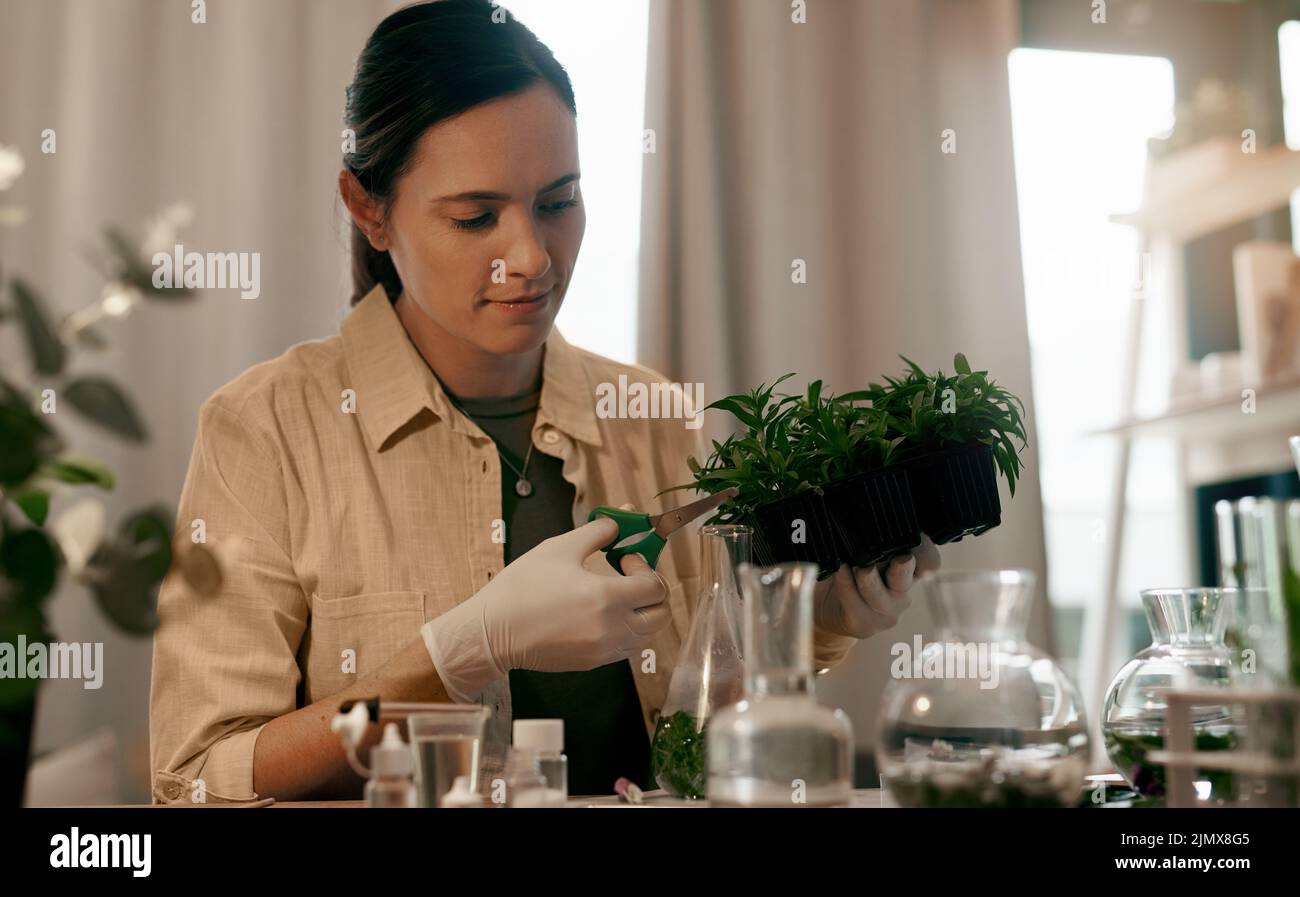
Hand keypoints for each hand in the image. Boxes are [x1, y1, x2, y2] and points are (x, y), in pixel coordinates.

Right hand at [420, 517, 669, 700]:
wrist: (494, 632)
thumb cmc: (522, 589)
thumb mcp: (559, 549)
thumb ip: (597, 533)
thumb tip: (618, 522)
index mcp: (608, 598)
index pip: (655, 586)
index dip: (646, 567)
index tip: (625, 558)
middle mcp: (613, 629)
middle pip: (661, 614)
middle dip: (653, 592)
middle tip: (631, 576)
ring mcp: (605, 650)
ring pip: (647, 634)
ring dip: (642, 612)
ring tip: (616, 595)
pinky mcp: (594, 663)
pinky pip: (627, 647)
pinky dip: (627, 630)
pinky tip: (603, 614)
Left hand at [813, 534, 940, 639]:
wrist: (826, 602)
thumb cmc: (848, 568)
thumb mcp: (862, 547)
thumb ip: (873, 536)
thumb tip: (867, 513)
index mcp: (908, 566)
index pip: (929, 561)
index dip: (925, 551)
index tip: (914, 539)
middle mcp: (901, 589)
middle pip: (908, 577)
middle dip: (902, 567)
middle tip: (896, 557)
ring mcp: (886, 610)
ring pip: (882, 596)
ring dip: (867, 578)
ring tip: (853, 565)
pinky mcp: (867, 624)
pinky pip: (858, 606)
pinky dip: (847, 587)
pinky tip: (840, 573)